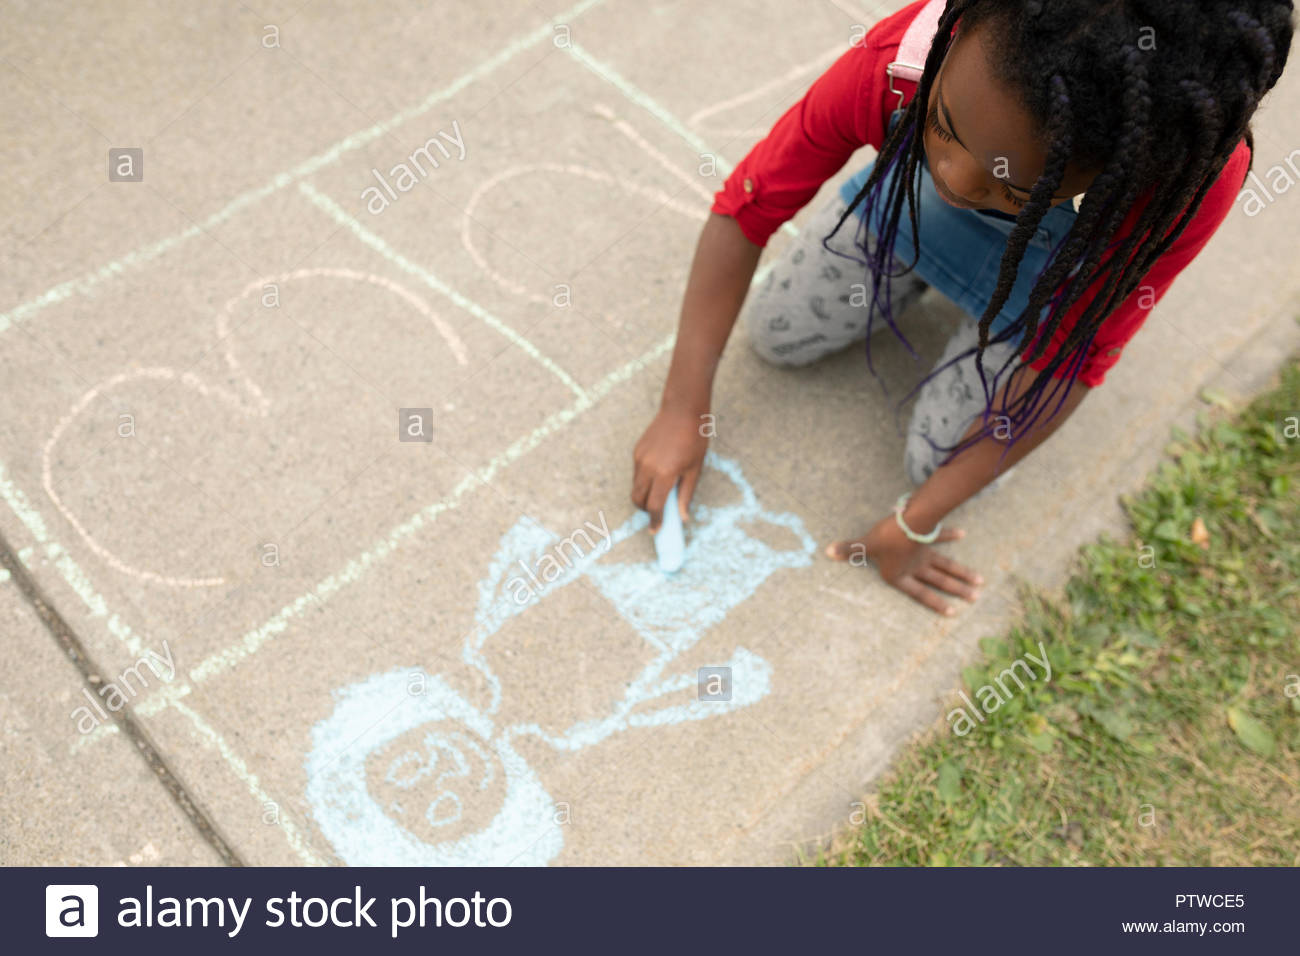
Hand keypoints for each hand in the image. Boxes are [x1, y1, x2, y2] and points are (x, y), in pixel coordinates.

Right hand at [631, 401, 707, 532]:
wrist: (682, 410)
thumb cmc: (694, 439)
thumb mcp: (695, 469)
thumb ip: (686, 494)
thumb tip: (682, 517)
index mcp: (665, 474)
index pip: (655, 505)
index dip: (655, 521)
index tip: (655, 531)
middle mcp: (647, 468)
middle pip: (638, 499)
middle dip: (646, 510)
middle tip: (658, 512)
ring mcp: (640, 459)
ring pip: (635, 487)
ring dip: (644, 495)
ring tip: (660, 492)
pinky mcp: (637, 451)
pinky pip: (637, 473)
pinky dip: (644, 481)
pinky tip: (658, 474)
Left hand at [826, 512, 982, 615]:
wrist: (906, 520)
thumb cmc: (885, 538)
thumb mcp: (866, 545)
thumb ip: (849, 550)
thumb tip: (827, 552)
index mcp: (901, 575)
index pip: (920, 594)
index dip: (935, 603)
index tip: (952, 613)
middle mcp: (916, 567)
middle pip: (940, 581)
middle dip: (957, 590)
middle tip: (975, 599)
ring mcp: (925, 552)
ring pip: (947, 566)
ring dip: (963, 574)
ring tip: (980, 583)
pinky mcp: (928, 536)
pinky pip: (940, 537)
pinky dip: (949, 535)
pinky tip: (963, 534)